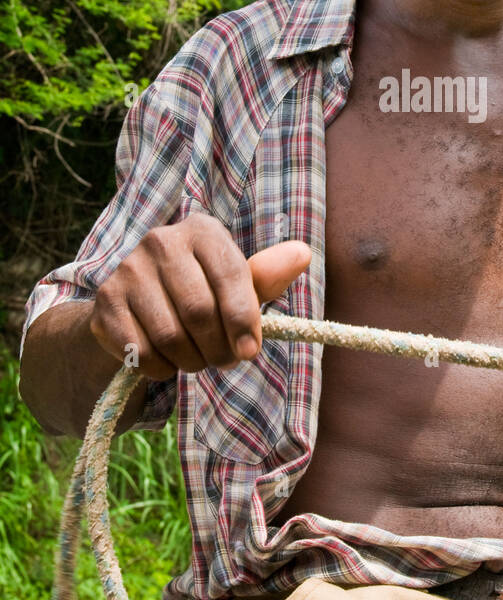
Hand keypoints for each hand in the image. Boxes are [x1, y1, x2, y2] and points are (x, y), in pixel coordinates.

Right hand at [90, 213, 311, 379]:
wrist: (136, 307)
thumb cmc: (201, 293)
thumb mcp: (235, 284)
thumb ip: (266, 276)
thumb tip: (302, 254)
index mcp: (202, 230)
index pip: (232, 276)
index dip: (245, 321)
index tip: (251, 351)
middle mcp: (161, 241)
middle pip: (200, 312)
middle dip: (218, 348)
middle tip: (223, 360)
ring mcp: (127, 269)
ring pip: (169, 336)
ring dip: (190, 361)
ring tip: (196, 359)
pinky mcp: (105, 302)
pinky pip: (140, 352)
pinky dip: (159, 369)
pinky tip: (165, 360)